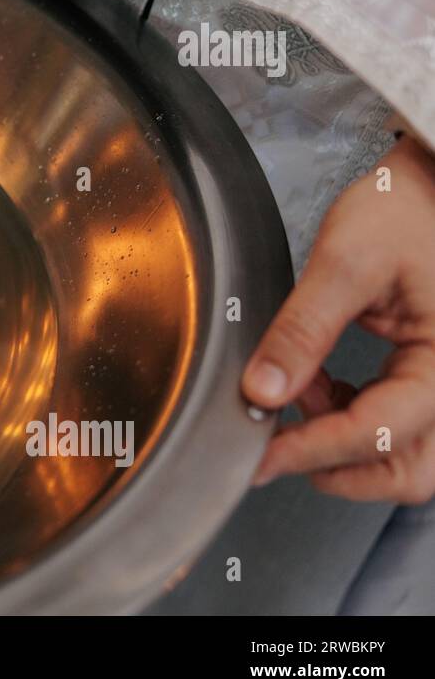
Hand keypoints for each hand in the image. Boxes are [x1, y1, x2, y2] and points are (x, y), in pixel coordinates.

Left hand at [242, 135, 434, 502]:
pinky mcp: (430, 377)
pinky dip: (350, 414)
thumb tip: (262, 389)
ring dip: (343, 441)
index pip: (382, 431)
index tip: (261, 453)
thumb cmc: (410, 209)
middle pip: (408, 469)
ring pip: (403, 454)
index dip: (315, 448)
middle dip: (339, 465)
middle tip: (277, 442)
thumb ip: (302, 329)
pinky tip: (316, 380)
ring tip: (299, 388)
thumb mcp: (347, 262)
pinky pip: (397, 423)